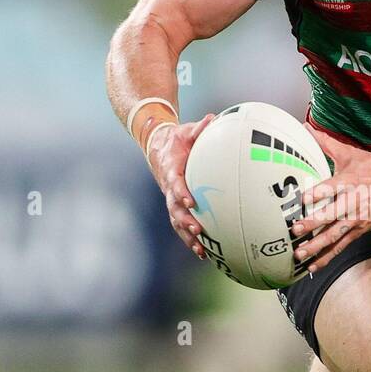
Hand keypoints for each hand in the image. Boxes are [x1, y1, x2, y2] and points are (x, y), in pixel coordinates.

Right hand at [147, 114, 215, 256]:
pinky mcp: (176, 206)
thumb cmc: (177, 139)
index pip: (174, 183)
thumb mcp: (185, 130)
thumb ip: (198, 128)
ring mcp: (171, 199)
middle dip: (185, 221)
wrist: (158, 147)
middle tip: (198, 232)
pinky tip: (204, 253)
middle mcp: (168, 188)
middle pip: (174, 209)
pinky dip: (190, 239)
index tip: (190, 201)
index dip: (180, 193)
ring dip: (187, 237)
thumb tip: (212, 118)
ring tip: (201, 251)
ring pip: (177, 221)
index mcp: (171, 169)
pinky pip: (182, 224)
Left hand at [292, 127, 370, 273]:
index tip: (299, 201)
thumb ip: (326, 143)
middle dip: (312, 225)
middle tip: (295, 231)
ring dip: (317, 246)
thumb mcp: (350, 153)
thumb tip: (306, 127)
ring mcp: (357, 219)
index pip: (329, 188)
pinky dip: (328, 256)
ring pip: (335, 235)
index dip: (315, 195)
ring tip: (300, 254)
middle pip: (331, 215)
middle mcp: (353, 202)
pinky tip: (314, 265)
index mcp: (349, 181)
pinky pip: (342, 245)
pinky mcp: (360, 230)